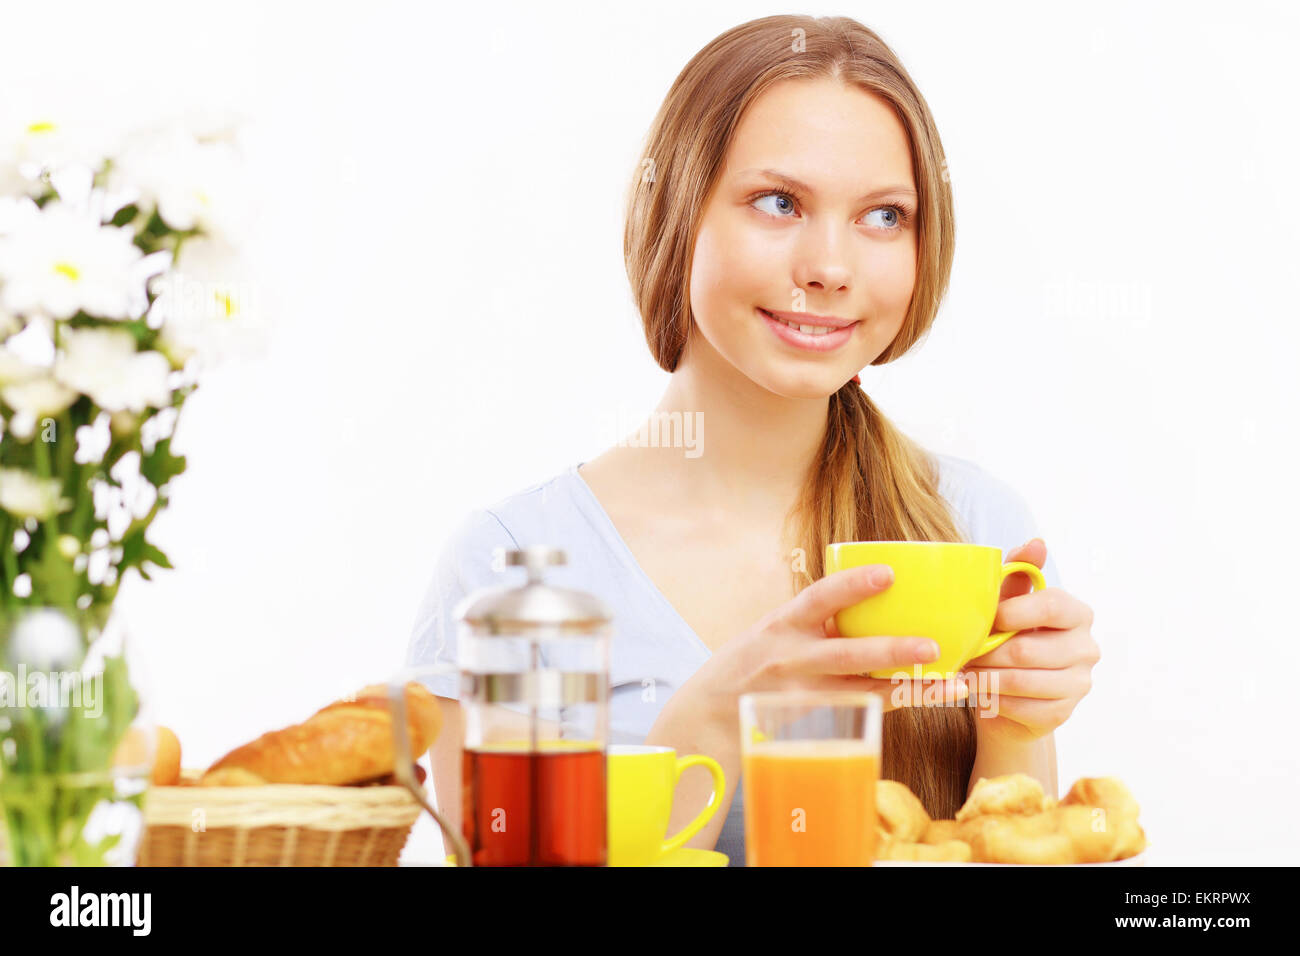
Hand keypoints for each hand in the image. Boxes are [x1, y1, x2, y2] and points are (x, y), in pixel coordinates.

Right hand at [678, 564, 967, 732]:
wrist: (711, 708)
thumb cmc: (753, 658)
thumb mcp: (774, 628)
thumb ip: (813, 615)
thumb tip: (870, 587)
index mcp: (783, 624)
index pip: (819, 598)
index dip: (853, 585)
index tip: (888, 572)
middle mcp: (791, 657)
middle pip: (846, 653)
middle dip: (890, 651)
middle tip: (932, 645)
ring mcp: (802, 691)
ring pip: (863, 688)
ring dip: (908, 684)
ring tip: (948, 681)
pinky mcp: (813, 715)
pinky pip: (864, 705)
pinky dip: (899, 700)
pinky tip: (931, 693)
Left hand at [964, 539, 1099, 745]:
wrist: (1009, 691)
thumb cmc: (1007, 637)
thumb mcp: (1008, 602)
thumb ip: (1018, 573)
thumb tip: (1036, 543)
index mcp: (1077, 613)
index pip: (1050, 606)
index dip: (1011, 612)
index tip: (984, 619)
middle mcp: (1087, 648)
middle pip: (1028, 649)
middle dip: (986, 652)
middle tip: (960, 652)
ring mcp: (1079, 683)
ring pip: (1020, 681)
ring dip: (983, 677)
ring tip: (961, 671)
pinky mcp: (1063, 713)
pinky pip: (1020, 707)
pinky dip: (992, 700)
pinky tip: (977, 692)